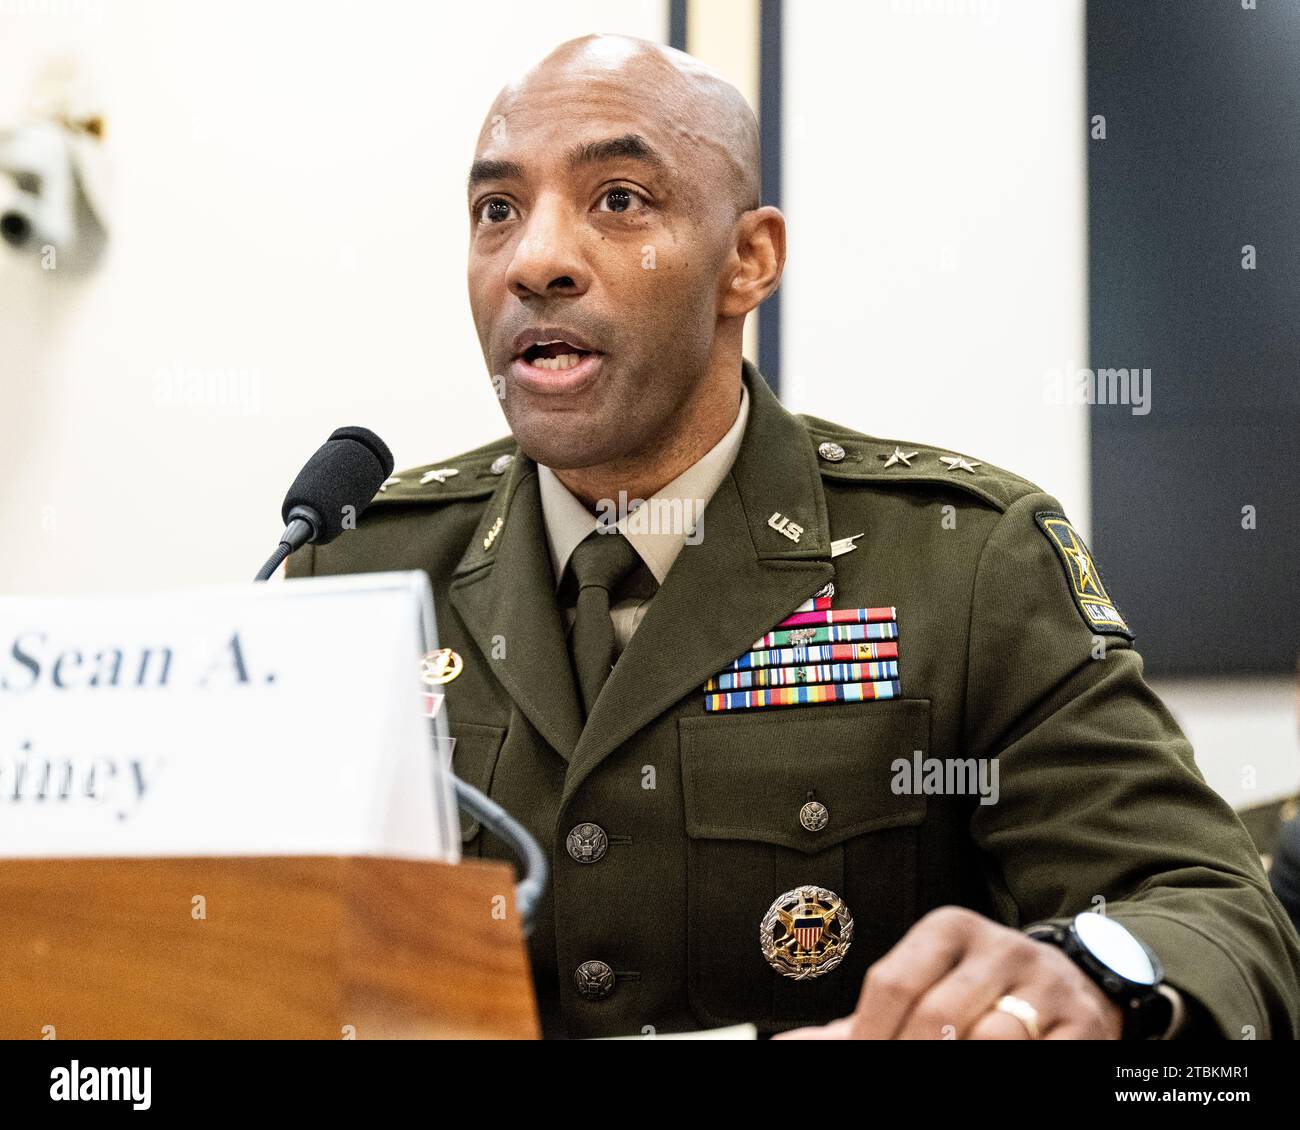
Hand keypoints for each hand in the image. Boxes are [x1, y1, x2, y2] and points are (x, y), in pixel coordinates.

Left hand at [773, 906, 1122, 1039]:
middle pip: (935, 1016)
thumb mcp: (925, 987)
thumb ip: (862, 1023)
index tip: (864, 1058)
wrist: (1080, 982)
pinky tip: (991, 1074)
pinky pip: (1043, 1056)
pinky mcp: (1085, 1024)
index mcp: (948, 929)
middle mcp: (997, 946)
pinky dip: (1014, 1070)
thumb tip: (783, 1045)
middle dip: (908, 1056)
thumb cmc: (980, 994)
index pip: (891, 983)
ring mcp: (1045, 984)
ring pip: (991, 1039)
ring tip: (945, 1073)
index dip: (869, 1035)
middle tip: (892, 1078)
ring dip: (960, 1064)